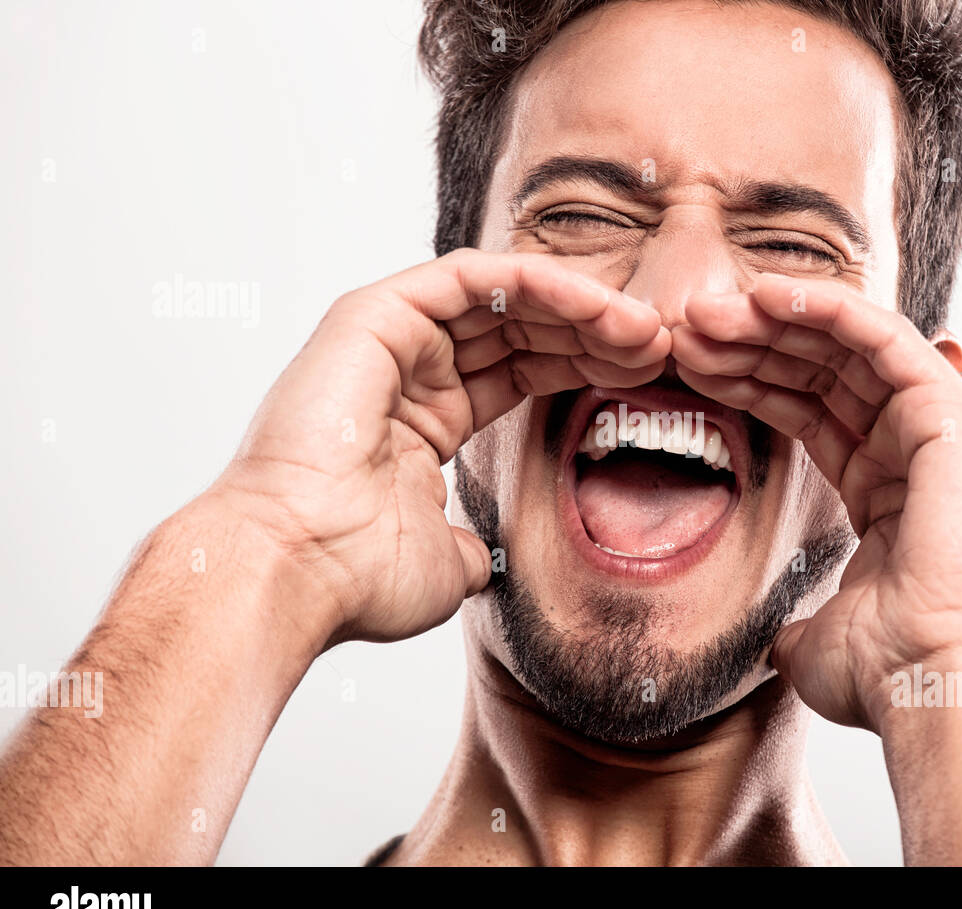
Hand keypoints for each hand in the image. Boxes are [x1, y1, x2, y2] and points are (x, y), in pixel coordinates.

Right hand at [213, 249, 668, 647]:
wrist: (299, 572)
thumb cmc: (358, 576)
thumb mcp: (444, 563)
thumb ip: (470, 545)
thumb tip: (482, 559)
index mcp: (424, 421)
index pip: (522, 372)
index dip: (586, 368)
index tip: (649, 378)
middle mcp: (408, 372)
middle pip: (522, 329)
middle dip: (596, 332)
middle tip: (660, 344)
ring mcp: (389, 339)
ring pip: (504, 296)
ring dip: (580, 304)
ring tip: (642, 327)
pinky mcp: (373, 314)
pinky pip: (471, 278)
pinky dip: (536, 281)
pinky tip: (594, 302)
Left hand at [672, 273, 961, 730]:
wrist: (932, 676)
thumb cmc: (885, 665)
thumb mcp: (818, 635)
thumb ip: (797, 621)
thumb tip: (781, 642)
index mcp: (885, 488)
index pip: (808, 409)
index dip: (747, 381)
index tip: (686, 366)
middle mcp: (914, 447)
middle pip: (820, 368)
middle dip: (749, 343)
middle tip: (684, 325)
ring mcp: (936, 423)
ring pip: (844, 343)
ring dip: (771, 318)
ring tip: (704, 310)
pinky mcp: (948, 408)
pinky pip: (879, 334)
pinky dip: (823, 307)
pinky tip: (764, 295)